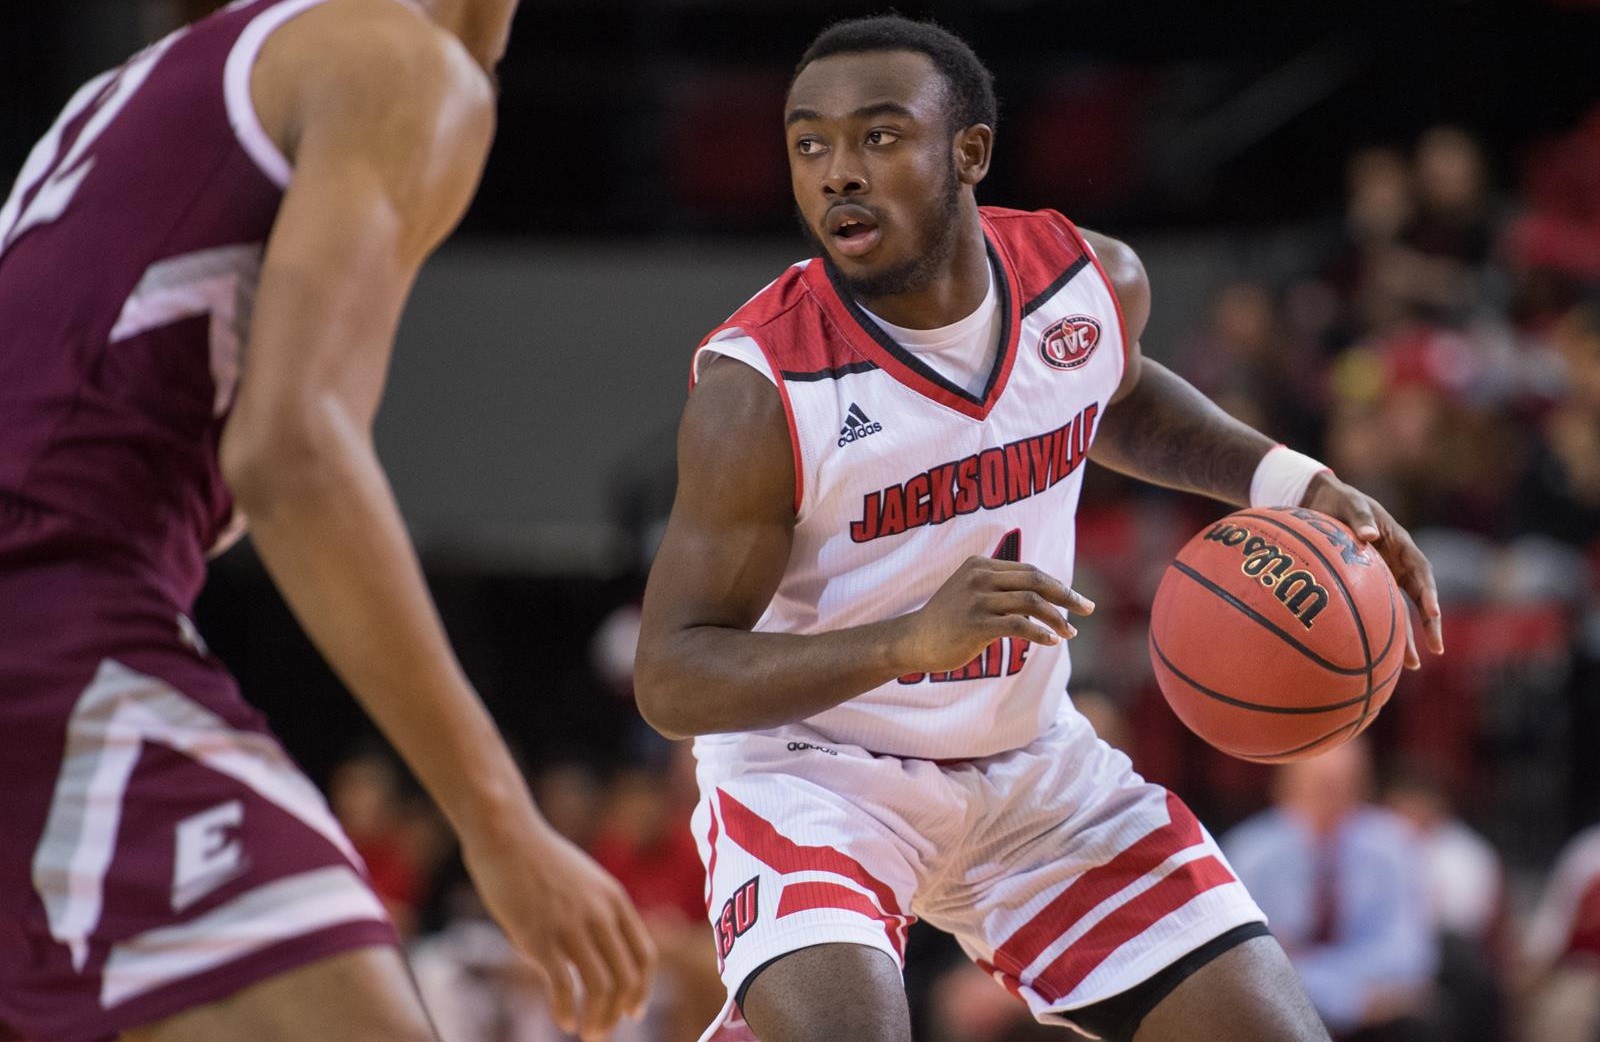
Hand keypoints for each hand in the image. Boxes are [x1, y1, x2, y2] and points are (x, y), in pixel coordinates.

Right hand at [462, 821, 655, 1039]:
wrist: (507, 834)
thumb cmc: (539, 858)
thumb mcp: (583, 880)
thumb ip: (594, 912)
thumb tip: (590, 950)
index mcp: (615, 900)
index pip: (644, 956)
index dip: (641, 989)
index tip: (633, 1011)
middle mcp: (601, 915)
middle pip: (626, 978)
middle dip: (617, 1013)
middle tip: (603, 1032)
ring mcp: (573, 926)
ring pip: (601, 987)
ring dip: (597, 1019)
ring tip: (587, 1034)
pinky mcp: (541, 936)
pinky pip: (564, 986)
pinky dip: (566, 1009)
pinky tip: (563, 1020)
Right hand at [893, 556, 1094, 673]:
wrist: (914, 640)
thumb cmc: (948, 620)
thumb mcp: (971, 593)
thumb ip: (1000, 588)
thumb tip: (1041, 597)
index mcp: (980, 564)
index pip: (1030, 571)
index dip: (1057, 585)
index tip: (1076, 600)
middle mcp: (979, 577)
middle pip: (1036, 580)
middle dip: (1067, 595)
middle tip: (1087, 609)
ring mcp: (977, 599)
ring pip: (1031, 602)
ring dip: (1057, 618)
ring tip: (1070, 632)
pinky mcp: (976, 624)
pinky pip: (1019, 625)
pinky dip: (1040, 633)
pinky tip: (1052, 642)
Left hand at [1301, 473, 1443, 668]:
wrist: (1321, 501)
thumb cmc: (1338, 500)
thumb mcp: (1350, 503)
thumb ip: (1360, 518)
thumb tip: (1370, 534)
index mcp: (1400, 544)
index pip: (1421, 571)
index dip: (1429, 592)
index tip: (1432, 611)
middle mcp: (1397, 563)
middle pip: (1419, 597)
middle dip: (1429, 624)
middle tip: (1436, 649)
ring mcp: (1384, 575)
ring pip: (1400, 609)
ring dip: (1406, 636)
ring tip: (1411, 665)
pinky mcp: (1367, 584)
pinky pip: (1377, 608)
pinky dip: (1380, 629)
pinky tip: (1376, 653)